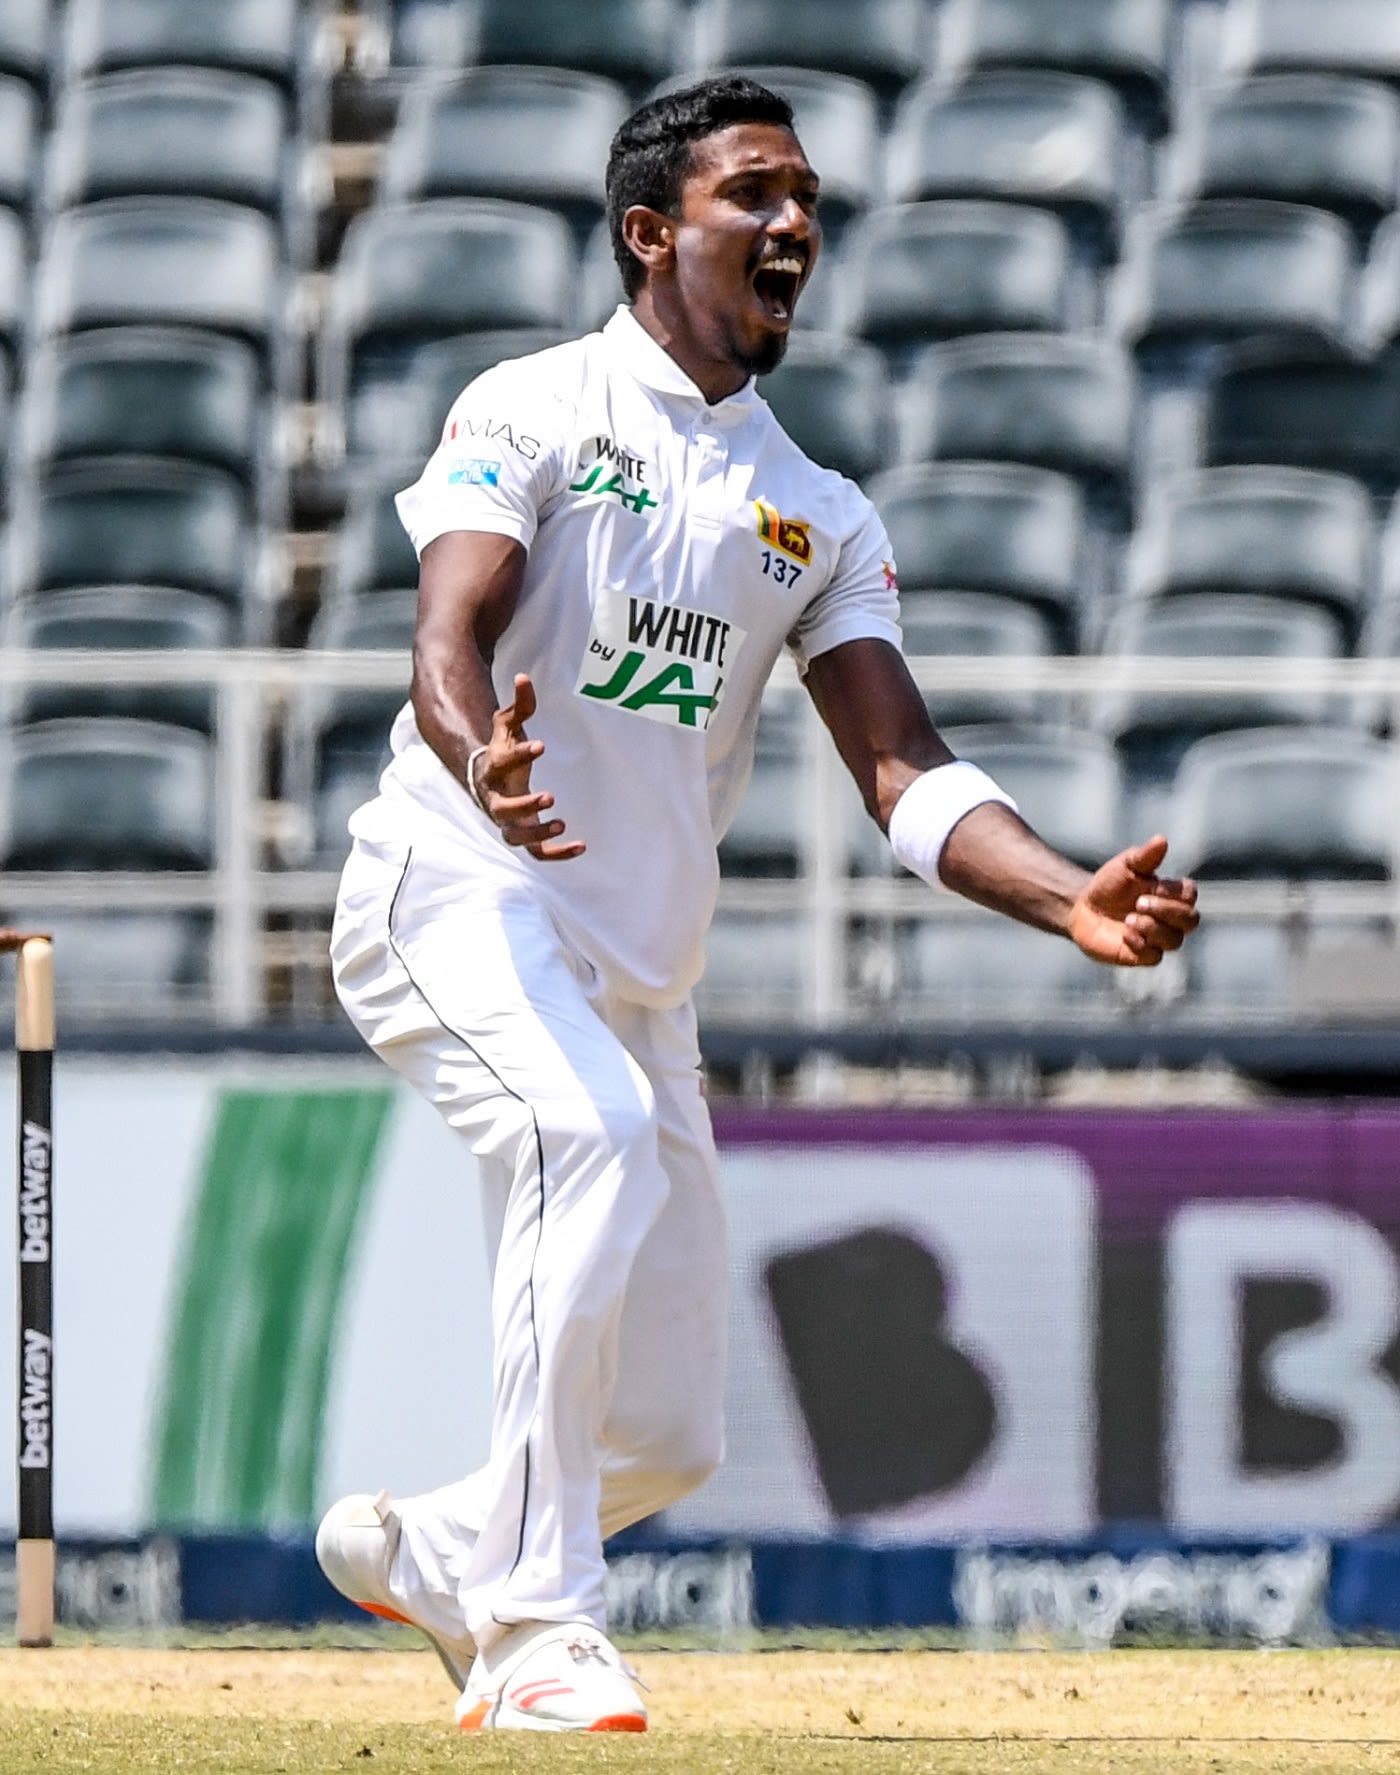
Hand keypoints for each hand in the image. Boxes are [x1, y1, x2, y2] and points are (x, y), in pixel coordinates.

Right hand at [473, 673, 584, 861]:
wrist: (485, 781)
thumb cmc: (501, 752)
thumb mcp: (507, 726)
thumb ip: (518, 705)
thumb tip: (523, 677)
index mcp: (493, 771)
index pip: (502, 763)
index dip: (520, 755)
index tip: (541, 745)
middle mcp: (496, 800)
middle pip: (504, 810)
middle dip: (525, 806)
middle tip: (549, 797)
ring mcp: (509, 822)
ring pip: (517, 837)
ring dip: (538, 833)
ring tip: (562, 823)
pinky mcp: (524, 836)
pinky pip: (538, 852)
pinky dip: (557, 854)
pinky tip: (581, 846)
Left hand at [1066, 835, 1198, 966]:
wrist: (1083, 907)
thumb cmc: (1110, 884)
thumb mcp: (1125, 865)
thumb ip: (1145, 856)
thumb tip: (1162, 840)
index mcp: (1172, 895)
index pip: (1190, 896)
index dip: (1174, 894)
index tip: (1150, 886)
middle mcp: (1171, 919)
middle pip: (1191, 921)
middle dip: (1167, 912)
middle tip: (1138, 903)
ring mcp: (1158, 938)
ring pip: (1175, 941)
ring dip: (1153, 929)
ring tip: (1128, 919)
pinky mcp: (1143, 956)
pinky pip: (1155, 957)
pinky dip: (1141, 944)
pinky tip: (1125, 934)